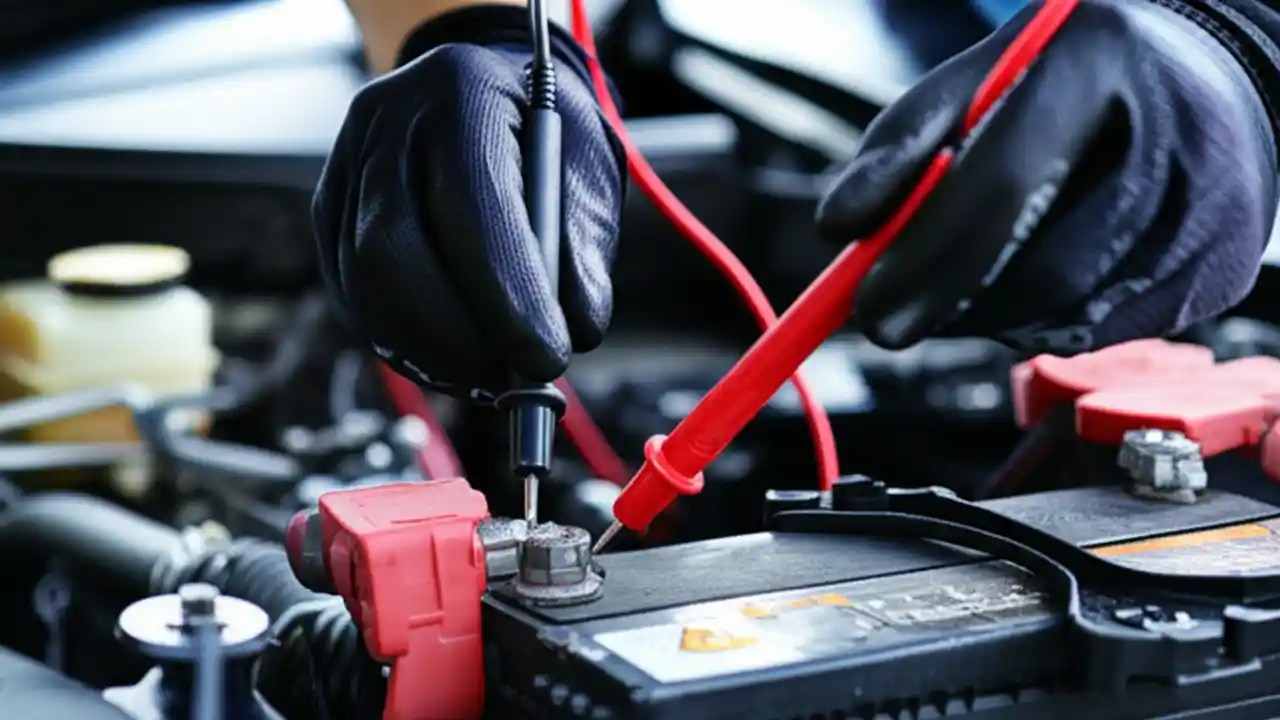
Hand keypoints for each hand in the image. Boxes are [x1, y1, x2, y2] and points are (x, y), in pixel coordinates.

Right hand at [313, 9, 624, 398]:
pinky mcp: (330, 207)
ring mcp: (348, 164)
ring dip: (425, 350)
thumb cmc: (546, 130)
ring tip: (484, 377)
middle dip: (456, 337)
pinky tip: (448, 357)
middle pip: (393, 251)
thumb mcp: (588, 170)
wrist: (484, 81)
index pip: (472, 209)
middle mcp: (389, 123)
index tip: (547, 359)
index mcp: (463, 96)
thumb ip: (585, 249)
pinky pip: (351, 290)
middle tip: (510, 382)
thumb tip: (574, 331)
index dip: (507, 297)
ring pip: (362, 280)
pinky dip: (400, 338)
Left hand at [817, 0, 1277, 352]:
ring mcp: (1209, 214)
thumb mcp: (977, 78)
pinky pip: (1105, 331)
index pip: (1001, 182)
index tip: (863, 305)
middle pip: (1042, 267)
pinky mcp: (1220, 270)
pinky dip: (1040, 323)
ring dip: (989, 318)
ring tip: (961, 283)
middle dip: (947, 307)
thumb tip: (837, 228)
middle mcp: (1171, 140)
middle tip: (888, 322)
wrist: (1202, 76)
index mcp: (1098, 65)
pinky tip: (1027, 283)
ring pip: (1069, 312)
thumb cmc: (1067, 78)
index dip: (923, 257)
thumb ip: (899, 145)